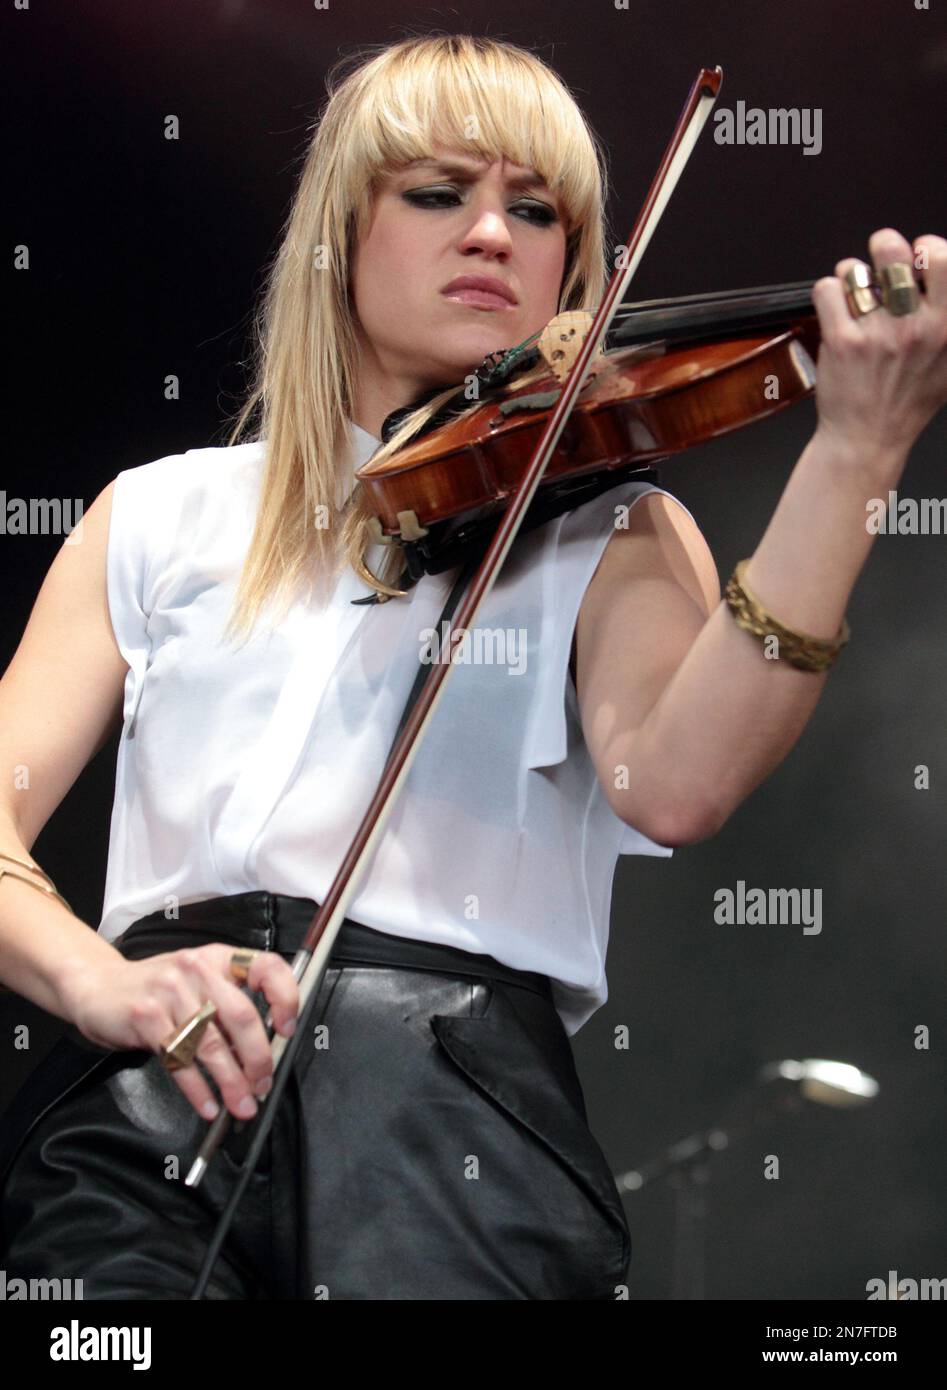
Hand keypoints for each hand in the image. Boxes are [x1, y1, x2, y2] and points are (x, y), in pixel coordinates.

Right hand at [68, 943, 299, 1122]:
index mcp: (219, 958)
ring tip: (241, 1105)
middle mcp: (197, 969)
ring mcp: (170, 991)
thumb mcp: (197, 982)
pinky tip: (208, 1105)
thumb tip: (266, 1048)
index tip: (288, 1031)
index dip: (285, 998)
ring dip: (231, 1082)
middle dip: (258, 1059)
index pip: (266, 967)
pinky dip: (198, 1089)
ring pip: (212, 1044)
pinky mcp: (146, 1016)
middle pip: (242, 1017)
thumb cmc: (157, 990)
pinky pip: (180, 1060)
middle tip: (262, 1086)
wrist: (99, 987)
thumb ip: (229, 1004)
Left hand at [811, 228, 946, 465]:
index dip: (927, 248)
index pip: (943, 259)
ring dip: (851, 274)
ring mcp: (876, 333)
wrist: (867, 440)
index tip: (919, 257)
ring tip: (855, 292)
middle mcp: (914, 327)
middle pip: (895, 253)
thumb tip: (943, 275)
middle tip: (880, 256)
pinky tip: (835, 308)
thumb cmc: (907, 402)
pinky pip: (827, 290)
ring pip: (855, 269)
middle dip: (884, 246)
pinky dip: (827, 293)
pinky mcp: (841, 341)